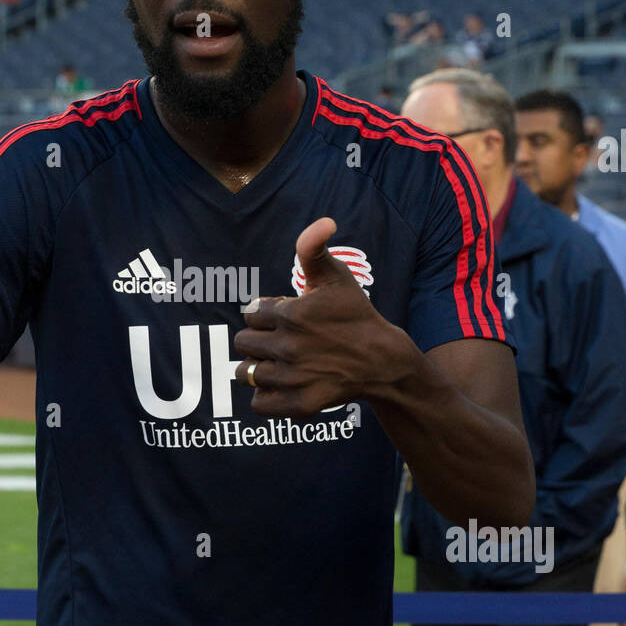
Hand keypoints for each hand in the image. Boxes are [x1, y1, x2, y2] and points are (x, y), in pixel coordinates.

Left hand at [232, 216, 412, 416]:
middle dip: (257, 340)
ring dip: (258, 367)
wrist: (383, 361)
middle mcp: (288, 346)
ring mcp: (293, 378)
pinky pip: (259, 404)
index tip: (285, 318)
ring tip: (279, 363)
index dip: (266, 315)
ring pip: (246, 373)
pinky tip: (280, 385)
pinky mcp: (299, 404)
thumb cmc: (356, 315)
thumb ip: (315, 248)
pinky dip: (265, 397)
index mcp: (291, 314)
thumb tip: (324, 221)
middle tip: (280, 341)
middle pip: (242, 343)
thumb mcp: (337, 276)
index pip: (251, 314)